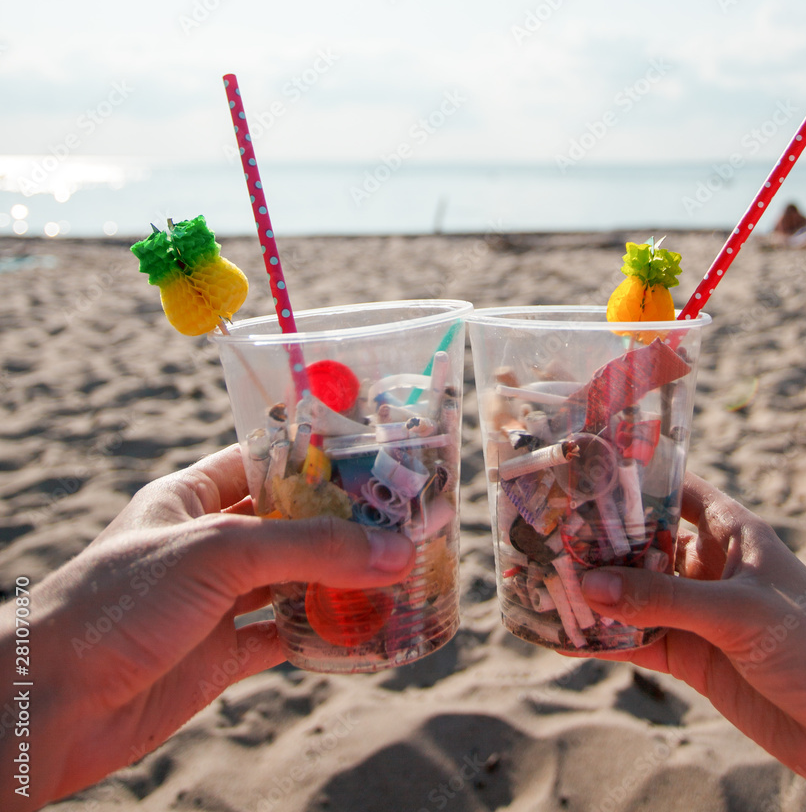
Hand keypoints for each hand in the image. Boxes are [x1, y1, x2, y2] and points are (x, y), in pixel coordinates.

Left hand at [0, 445, 414, 808]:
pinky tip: (360, 629)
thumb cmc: (116, 603)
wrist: (46, 707)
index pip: (264, 460)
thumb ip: (309, 548)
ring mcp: (214, 601)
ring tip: (397, 570)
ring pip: (292, 581)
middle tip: (402, 518)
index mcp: (192, 497)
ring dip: (339, 580)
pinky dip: (321, 635)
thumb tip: (394, 552)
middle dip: (341, 524)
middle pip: (287, 524)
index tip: (372, 455)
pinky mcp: (218, 654)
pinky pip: (282, 637)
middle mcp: (206, 544)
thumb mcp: (218, 553)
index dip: (315, 457)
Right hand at [580, 472, 805, 811]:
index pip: (680, 490)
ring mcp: (699, 612)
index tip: (586, 468)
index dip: (638, 478)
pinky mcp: (692, 656)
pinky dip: (605, 640)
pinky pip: (638, 640)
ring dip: (598, 591)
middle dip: (602, 539)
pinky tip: (566, 637)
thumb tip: (589, 584)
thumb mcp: (740, 614)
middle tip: (547, 530)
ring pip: (635, 593)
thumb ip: (664, 598)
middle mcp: (711, 566)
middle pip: (646, 542)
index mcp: (735, 533)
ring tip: (544, 580)